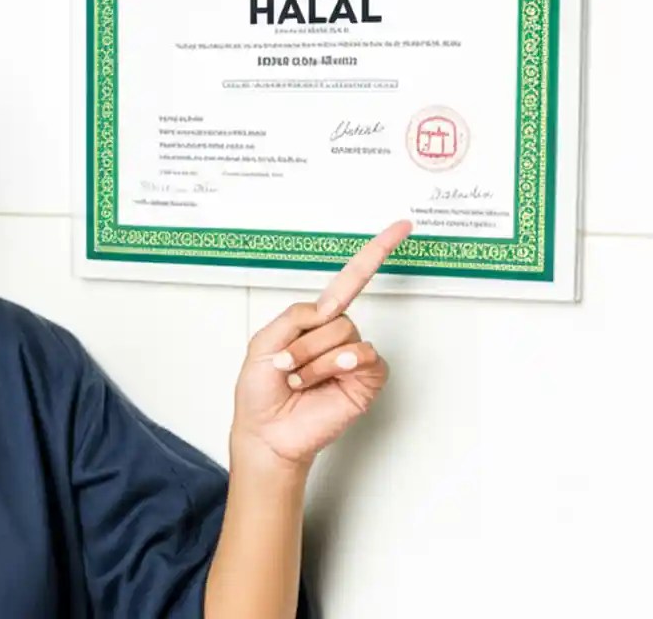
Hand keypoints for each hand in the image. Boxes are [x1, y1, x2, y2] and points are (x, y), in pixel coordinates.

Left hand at [230, 220, 412, 473]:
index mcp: (314, 322)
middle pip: (336, 316)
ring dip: (314, 359)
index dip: (374, 254)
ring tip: (298, 380)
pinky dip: (337, 366)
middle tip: (286, 367)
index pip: (350, 282)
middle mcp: (338, 336)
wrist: (265, 432)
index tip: (400, 227)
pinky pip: (363, 357)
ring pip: (345, 336)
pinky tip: (323, 381)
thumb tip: (327, 309)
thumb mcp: (263, 343)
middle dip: (304, 343)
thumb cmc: (260, 392)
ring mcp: (353, 359)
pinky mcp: (365, 381)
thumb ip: (295, 316)